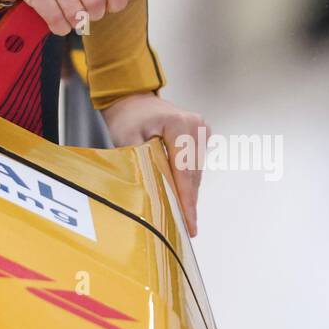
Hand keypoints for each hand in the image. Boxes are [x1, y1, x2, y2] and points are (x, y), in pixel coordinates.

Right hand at [0, 0, 160, 35]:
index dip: (118, 1)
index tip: (112, 4)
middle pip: (96, 3)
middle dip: (93, 13)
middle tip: (84, 7)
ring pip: (77, 14)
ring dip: (75, 21)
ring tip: (68, 9)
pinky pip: (57, 20)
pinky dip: (60, 26)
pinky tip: (55, 16)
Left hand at [102, 92, 208, 236]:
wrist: (132, 98)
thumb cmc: (127, 117)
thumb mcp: (126, 138)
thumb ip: (140, 163)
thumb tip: (148, 193)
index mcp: (180, 125)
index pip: (184, 171)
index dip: (186, 201)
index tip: (189, 225)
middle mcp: (196, 126)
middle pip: (192, 174)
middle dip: (188, 202)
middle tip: (186, 229)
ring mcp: (201, 130)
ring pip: (195, 172)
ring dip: (188, 193)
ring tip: (183, 219)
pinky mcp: (200, 136)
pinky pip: (194, 165)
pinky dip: (187, 182)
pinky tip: (181, 198)